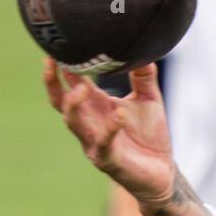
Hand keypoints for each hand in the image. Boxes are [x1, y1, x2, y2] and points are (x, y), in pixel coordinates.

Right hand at [44, 60, 175, 204]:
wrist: (163, 172)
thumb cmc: (150, 136)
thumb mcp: (149, 99)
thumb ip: (143, 75)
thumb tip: (144, 47)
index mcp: (96, 105)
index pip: (71, 81)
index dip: (63, 64)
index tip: (59, 43)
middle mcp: (89, 122)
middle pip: (60, 101)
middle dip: (53, 82)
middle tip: (52, 60)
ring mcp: (94, 142)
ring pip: (72, 123)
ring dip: (74, 104)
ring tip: (83, 87)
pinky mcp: (108, 159)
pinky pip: (103, 144)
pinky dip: (110, 129)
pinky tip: (119, 115)